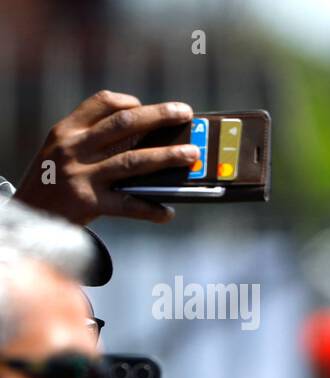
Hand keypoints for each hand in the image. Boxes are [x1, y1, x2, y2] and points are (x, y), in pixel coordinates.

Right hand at [13, 90, 198, 224]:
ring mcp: (82, 174)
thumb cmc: (54, 181)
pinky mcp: (89, 202)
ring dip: (167, 156)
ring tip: (191, 155)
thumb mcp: (62, 152)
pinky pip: (128, 204)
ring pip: (133, 161)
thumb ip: (94, 142)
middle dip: (158, 116)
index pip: (101, 103)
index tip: (148, 105)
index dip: (129, 102)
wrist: (28, 214)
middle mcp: (74, 148)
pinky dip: (151, 208)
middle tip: (185, 112)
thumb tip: (149, 143)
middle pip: (124, 124)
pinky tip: (167, 212)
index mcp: (68, 130)